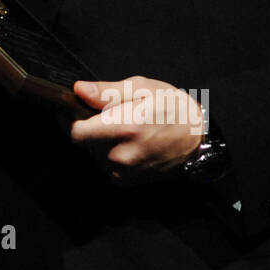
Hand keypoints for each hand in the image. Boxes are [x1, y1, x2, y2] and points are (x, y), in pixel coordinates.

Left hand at [69, 77, 204, 184]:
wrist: (197, 136)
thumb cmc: (171, 107)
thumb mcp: (141, 88)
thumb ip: (106, 91)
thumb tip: (79, 90)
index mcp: (124, 127)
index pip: (76, 131)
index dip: (72, 119)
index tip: (76, 110)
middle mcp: (122, 154)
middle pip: (84, 142)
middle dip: (90, 128)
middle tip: (110, 116)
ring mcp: (125, 171)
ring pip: (94, 154)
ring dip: (100, 142)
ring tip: (124, 130)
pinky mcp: (128, 181)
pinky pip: (106, 166)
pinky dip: (110, 155)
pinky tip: (128, 144)